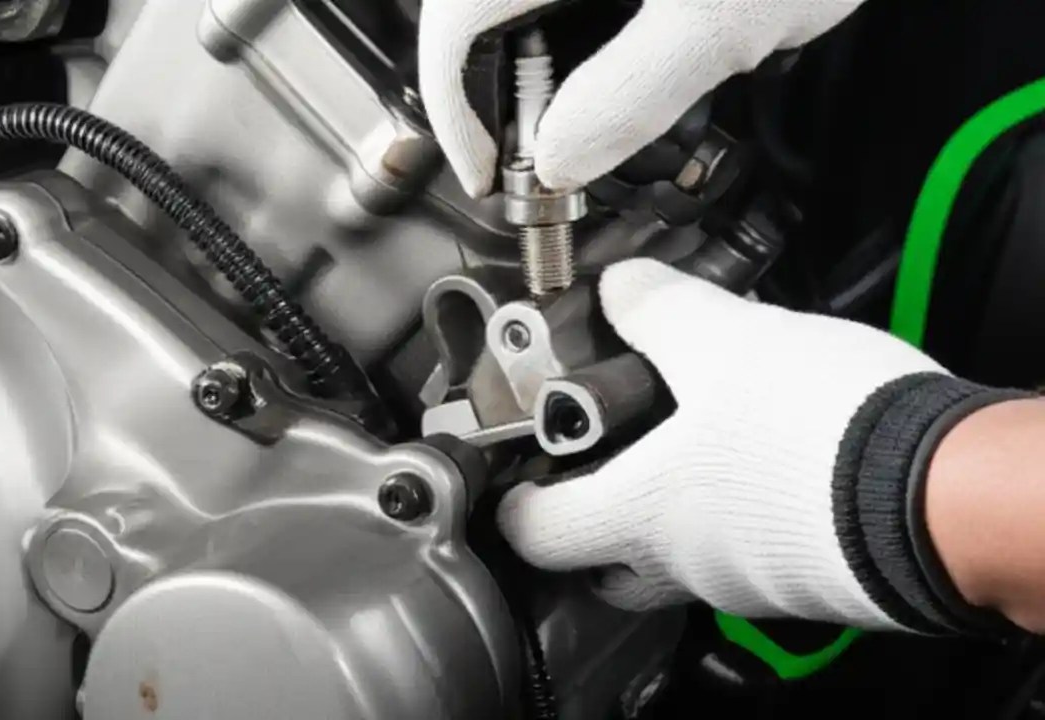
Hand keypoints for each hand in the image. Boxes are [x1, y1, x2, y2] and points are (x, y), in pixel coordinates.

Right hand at [419, 0, 865, 196]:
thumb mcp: (719, 20)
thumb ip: (627, 97)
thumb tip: (557, 160)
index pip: (451, 30)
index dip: (456, 117)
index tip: (491, 178)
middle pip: (473, 16)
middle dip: (496, 93)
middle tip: (539, 155)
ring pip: (514, 9)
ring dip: (539, 64)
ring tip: (582, 114)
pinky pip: (566, 3)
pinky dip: (578, 34)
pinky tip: (631, 54)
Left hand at [498, 259, 944, 628]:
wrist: (944, 490)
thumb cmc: (820, 430)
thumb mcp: (723, 341)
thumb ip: (659, 310)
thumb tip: (623, 284)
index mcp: (641, 513)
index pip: (538, 536)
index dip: (516, 506)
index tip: (519, 479)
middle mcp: (684, 562)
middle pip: (605, 562)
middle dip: (593, 517)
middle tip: (601, 462)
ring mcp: (746, 579)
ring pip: (681, 555)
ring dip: (674, 504)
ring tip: (698, 435)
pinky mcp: (805, 579)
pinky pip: (749, 549)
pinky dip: (739, 508)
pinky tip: (766, 454)